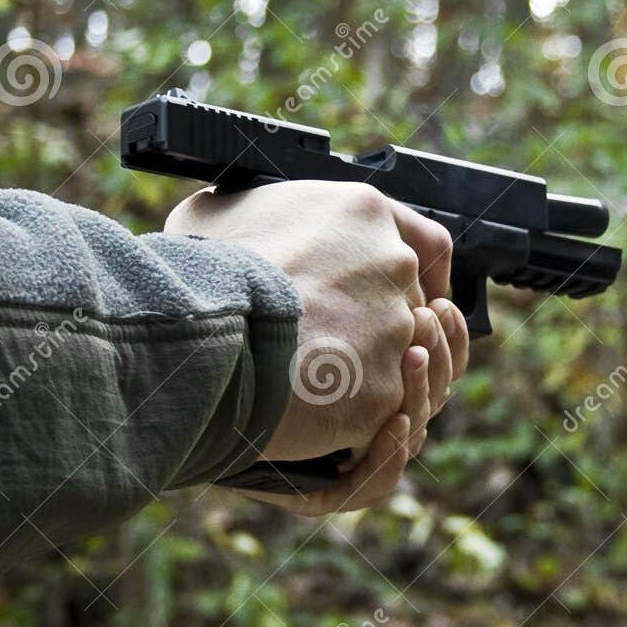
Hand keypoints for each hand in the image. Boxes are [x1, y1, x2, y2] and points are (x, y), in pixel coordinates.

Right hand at [165, 181, 468, 510]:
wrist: (201, 339)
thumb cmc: (203, 274)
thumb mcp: (225, 212)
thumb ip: (270, 214)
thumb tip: (255, 225)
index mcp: (364, 212)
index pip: (425, 242)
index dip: (412, 272)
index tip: (405, 291)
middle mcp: (393, 263)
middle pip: (412, 303)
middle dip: (379, 324)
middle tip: (330, 341)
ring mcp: (396, 327)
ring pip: (402, 358)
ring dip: (368, 370)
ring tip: (318, 382)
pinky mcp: (385, 388)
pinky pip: (381, 407)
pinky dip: (353, 415)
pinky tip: (314, 413)